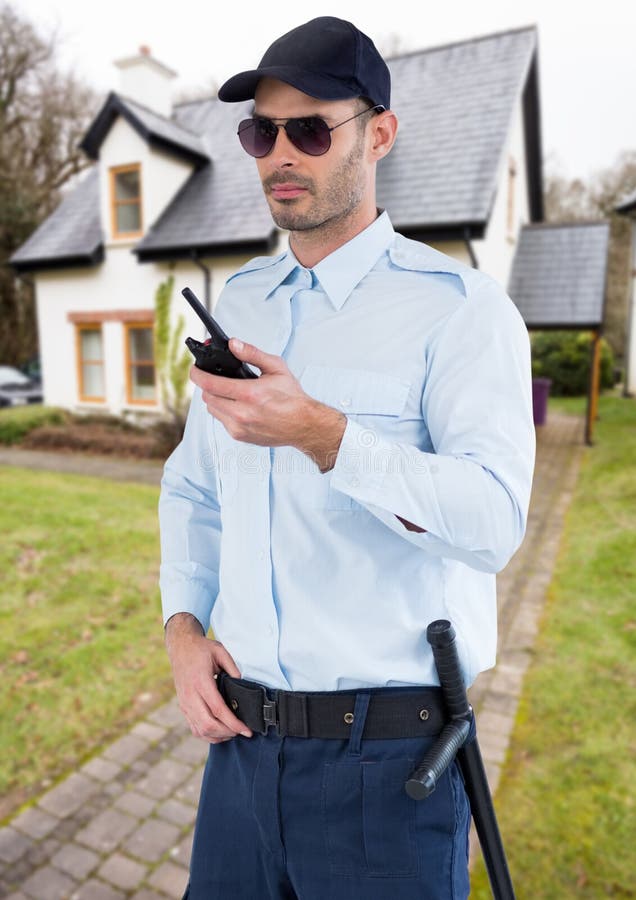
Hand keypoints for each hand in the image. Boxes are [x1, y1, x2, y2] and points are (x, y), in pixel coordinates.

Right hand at [165, 614, 252, 742]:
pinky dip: (208, 735)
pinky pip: (194, 728)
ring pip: (200, 730)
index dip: (233, 723)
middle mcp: (190, 695)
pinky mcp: (183, 706)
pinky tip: (219, 732)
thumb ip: (233, 668)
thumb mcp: (220, 651)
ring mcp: (185, 703)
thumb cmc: (200, 649)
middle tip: (242, 731)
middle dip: (228, 732)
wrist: (180, 646)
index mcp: (201, 682)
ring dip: (218, 736)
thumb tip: (243, 685)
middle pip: (209, 725)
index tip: (246, 730)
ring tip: (233, 732)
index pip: (218, 710)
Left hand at [190, 338, 346, 470]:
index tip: (195, 369)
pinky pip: (221, 420)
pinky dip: (224, 411)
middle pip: (207, 396)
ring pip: (212, 409)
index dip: (197, 374)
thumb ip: (252, 354)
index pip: (210, 383)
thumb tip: (234, 344)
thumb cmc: (292, 397)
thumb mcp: (276, 368)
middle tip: (216, 378)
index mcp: (249, 394)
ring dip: (215, 398)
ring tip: (228, 392)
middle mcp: (241, 413)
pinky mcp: (239, 436)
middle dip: (208, 385)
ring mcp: (239, 427)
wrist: (303, 424)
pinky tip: (237, 406)